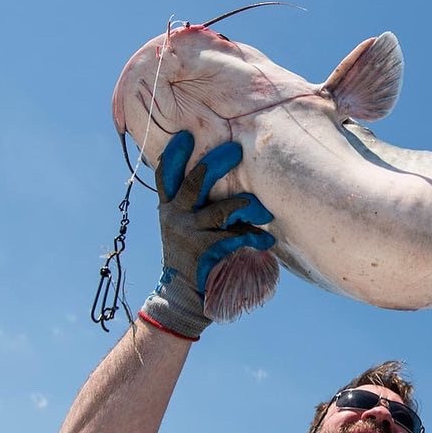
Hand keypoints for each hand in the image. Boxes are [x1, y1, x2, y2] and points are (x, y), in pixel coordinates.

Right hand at [139, 132, 273, 339]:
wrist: (182, 297)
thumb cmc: (191, 257)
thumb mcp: (184, 227)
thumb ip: (196, 205)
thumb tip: (220, 178)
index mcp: (169, 207)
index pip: (166, 175)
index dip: (175, 154)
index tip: (185, 135)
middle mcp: (175, 217)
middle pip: (195, 182)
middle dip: (217, 162)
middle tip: (236, 149)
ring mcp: (189, 234)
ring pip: (223, 210)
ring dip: (248, 206)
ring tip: (264, 210)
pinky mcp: (205, 252)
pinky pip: (236, 237)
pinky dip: (254, 238)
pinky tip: (265, 242)